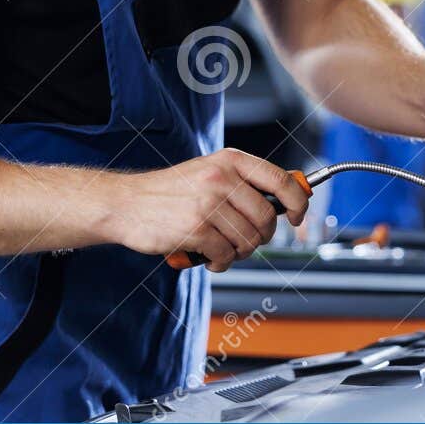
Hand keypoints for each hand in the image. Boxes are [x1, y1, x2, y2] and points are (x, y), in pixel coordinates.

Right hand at [109, 149, 308, 272]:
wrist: (126, 204)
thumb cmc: (170, 192)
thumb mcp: (209, 172)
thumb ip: (243, 183)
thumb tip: (286, 201)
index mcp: (231, 160)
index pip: (282, 180)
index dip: (298, 202)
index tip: (297, 216)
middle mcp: (222, 178)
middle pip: (267, 219)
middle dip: (261, 237)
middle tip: (243, 241)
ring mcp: (209, 203)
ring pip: (249, 241)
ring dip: (238, 253)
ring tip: (221, 248)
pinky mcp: (196, 229)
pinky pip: (227, 256)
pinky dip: (221, 263)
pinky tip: (208, 257)